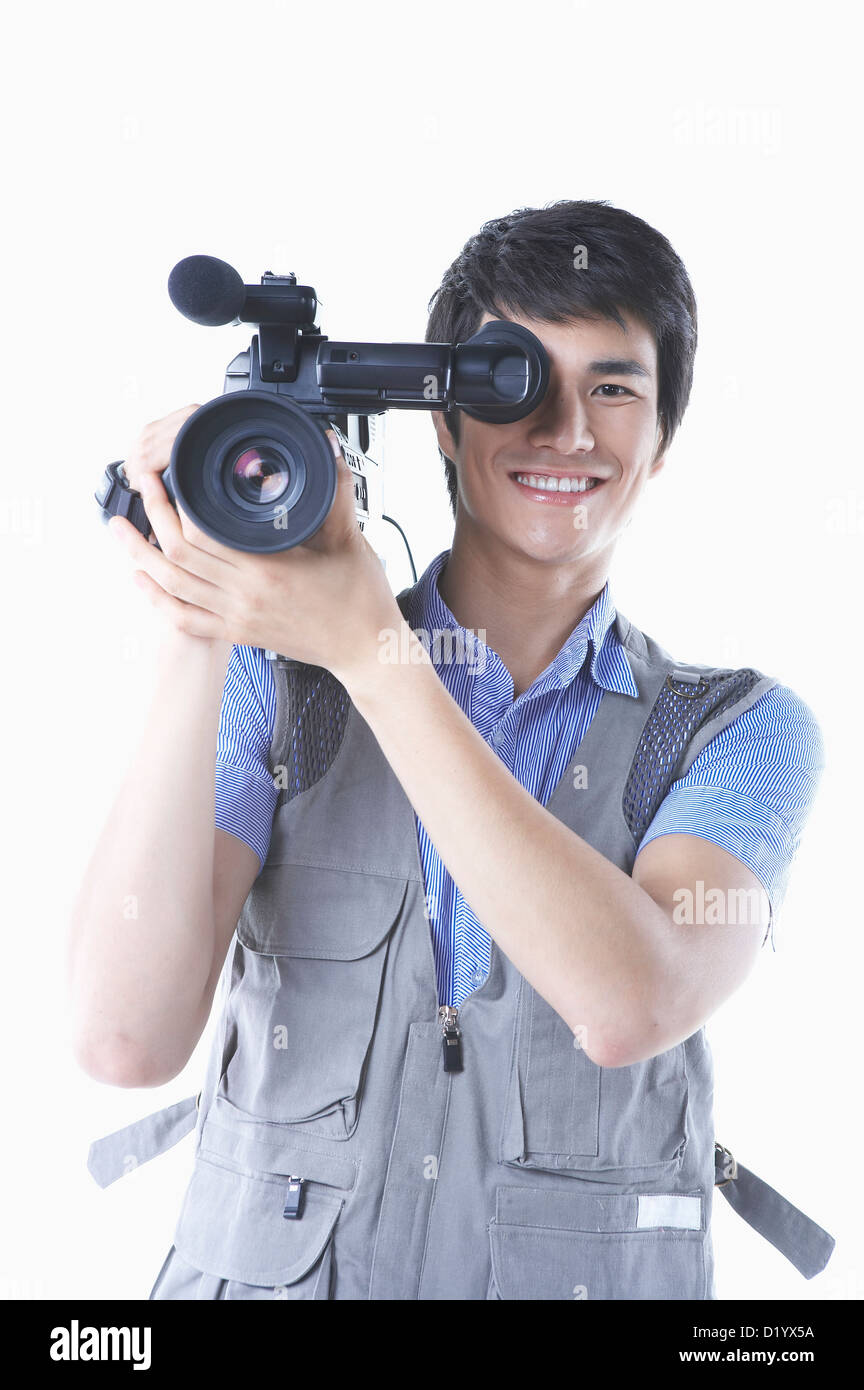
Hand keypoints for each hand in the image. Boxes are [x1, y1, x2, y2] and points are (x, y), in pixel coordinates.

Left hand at [108, 428, 402, 684]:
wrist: (366, 650)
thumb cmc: (361, 599)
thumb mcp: (351, 539)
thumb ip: (337, 491)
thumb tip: (328, 446)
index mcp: (270, 570)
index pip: (205, 533)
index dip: (177, 504)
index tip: (167, 477)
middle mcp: (246, 596)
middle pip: (179, 557)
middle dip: (150, 520)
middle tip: (139, 488)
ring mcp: (238, 618)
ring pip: (173, 588)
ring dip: (141, 557)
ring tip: (120, 530)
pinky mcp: (239, 635)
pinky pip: (186, 620)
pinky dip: (158, 600)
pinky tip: (142, 580)